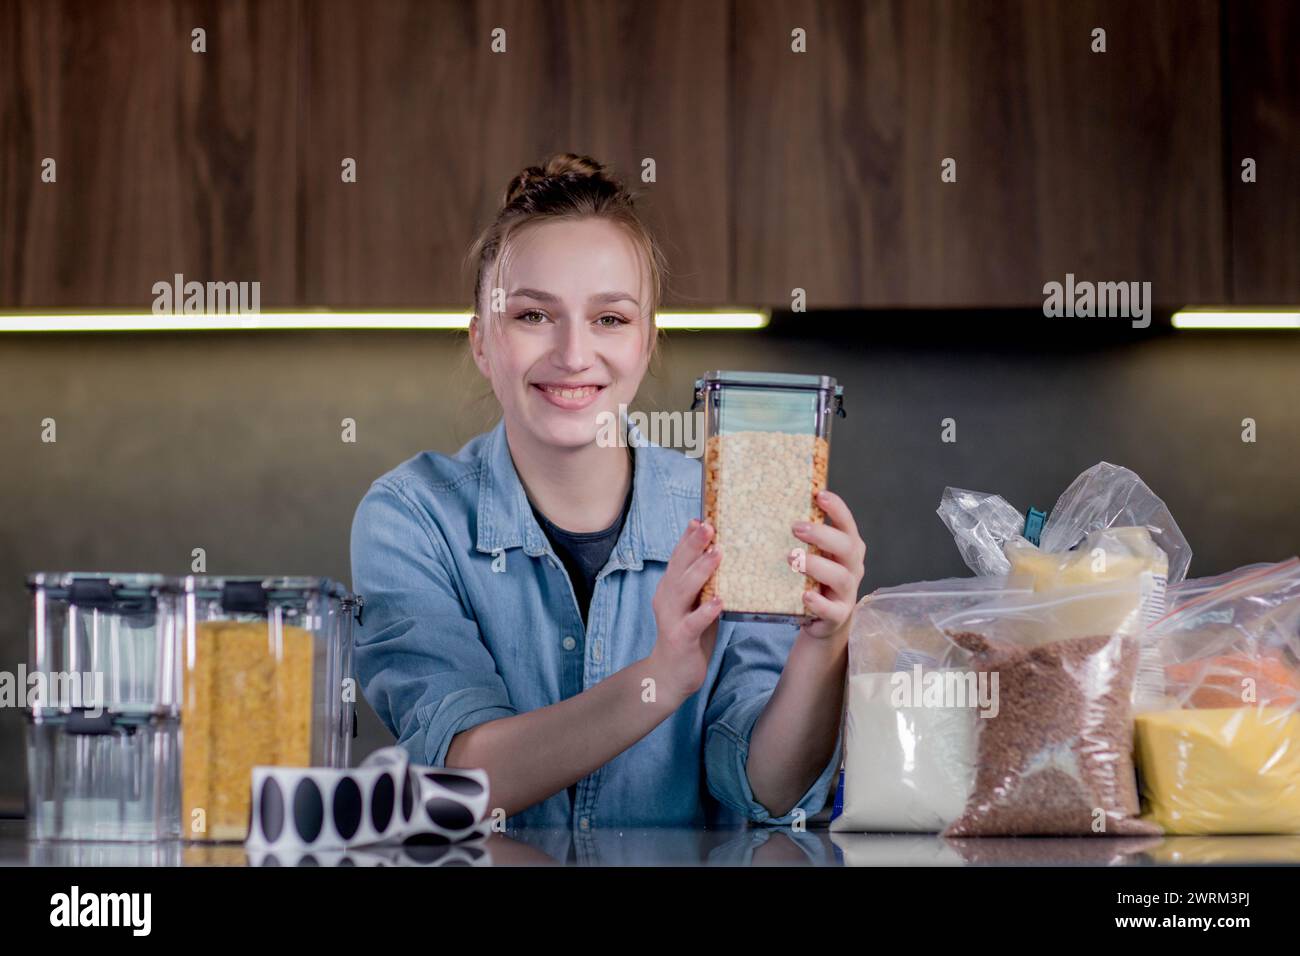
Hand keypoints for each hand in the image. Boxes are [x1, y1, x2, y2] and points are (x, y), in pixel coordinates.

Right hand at [648, 518, 722, 702]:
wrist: (670, 675)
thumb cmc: (688, 634)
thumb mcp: (695, 603)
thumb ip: (704, 582)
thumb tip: (722, 555)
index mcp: (670, 587)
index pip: (679, 557)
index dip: (688, 538)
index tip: (701, 518)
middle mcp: (666, 598)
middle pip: (679, 567)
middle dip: (694, 545)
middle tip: (709, 526)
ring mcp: (671, 618)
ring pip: (684, 589)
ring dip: (701, 570)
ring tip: (717, 554)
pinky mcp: (680, 638)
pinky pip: (693, 622)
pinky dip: (706, 611)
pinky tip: (719, 601)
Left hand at [792, 489, 866, 639]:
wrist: (824, 619)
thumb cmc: (815, 578)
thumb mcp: (815, 555)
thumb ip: (805, 537)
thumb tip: (772, 507)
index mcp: (848, 548)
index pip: (847, 524)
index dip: (837, 508)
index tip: (819, 495)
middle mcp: (852, 568)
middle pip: (848, 547)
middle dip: (822, 535)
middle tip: (796, 528)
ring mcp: (847, 593)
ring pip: (841, 577)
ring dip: (817, 565)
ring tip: (793, 558)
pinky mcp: (838, 615)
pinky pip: (833, 610)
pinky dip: (820, 602)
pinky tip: (806, 594)